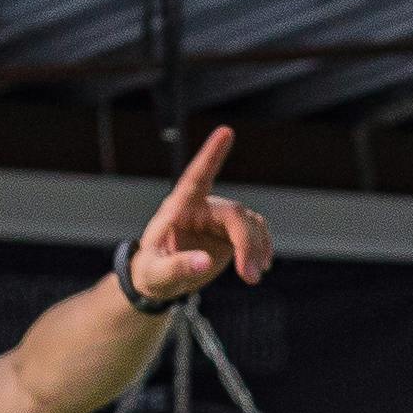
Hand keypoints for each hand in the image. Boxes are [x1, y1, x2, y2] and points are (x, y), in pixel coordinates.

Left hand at [128, 127, 272, 303]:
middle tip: (250, 277)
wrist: (160, 280)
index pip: (196, 176)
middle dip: (247, 243)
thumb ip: (177, 267)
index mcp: (179, 207)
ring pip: (251, 223)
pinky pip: (256, 233)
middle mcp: (202, 207)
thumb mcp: (156, 273)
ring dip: (258, 249)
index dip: (212, 154)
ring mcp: (219, 219)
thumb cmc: (150, 271)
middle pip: (235, 213)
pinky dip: (262, 249)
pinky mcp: (231, 233)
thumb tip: (205, 262)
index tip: (226, 132)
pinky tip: (260, 267)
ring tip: (252, 278)